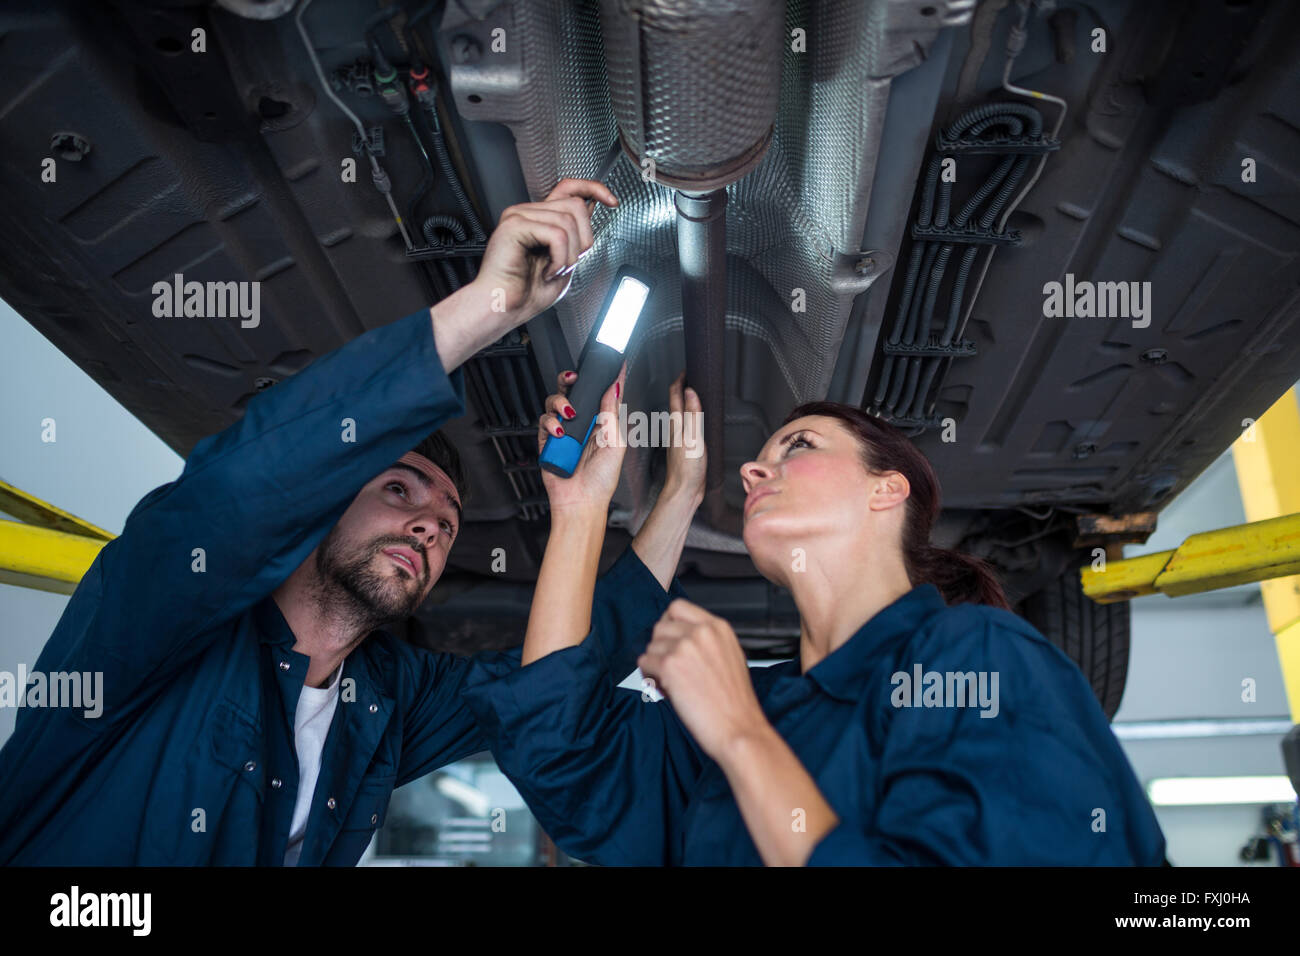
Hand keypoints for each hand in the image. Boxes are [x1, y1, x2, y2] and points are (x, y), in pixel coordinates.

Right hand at [473, 178, 618, 329]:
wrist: (504, 308)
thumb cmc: (527, 293)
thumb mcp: (565, 262)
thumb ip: (576, 237)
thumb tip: (592, 210)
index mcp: (539, 219)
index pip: (569, 188)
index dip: (593, 188)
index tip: (612, 201)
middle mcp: (528, 213)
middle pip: (575, 206)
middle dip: (582, 240)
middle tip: (566, 264)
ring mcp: (519, 216)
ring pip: (568, 221)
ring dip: (569, 255)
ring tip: (552, 271)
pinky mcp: (514, 225)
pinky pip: (556, 234)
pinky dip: (559, 259)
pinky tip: (546, 271)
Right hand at [537, 364, 627, 518]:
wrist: (581, 503)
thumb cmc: (602, 480)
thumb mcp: (615, 443)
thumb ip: (612, 413)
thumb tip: (614, 387)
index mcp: (602, 422)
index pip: (603, 393)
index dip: (606, 376)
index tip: (613, 360)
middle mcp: (582, 423)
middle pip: (573, 390)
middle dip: (570, 379)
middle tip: (573, 376)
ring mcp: (564, 430)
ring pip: (555, 402)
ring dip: (560, 403)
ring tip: (568, 416)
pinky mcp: (547, 440)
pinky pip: (543, 420)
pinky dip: (550, 422)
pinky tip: (559, 431)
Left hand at [637, 598, 767, 760]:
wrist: (739, 729)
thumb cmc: (736, 702)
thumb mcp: (730, 657)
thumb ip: (707, 641)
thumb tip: (677, 638)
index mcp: (718, 627)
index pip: (678, 607)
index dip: (668, 624)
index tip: (668, 639)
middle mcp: (701, 632)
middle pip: (660, 627)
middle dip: (661, 648)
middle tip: (671, 669)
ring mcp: (685, 646)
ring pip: (651, 647)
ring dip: (655, 665)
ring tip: (672, 684)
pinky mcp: (670, 665)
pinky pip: (644, 664)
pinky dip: (650, 679)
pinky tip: (667, 690)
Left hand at [664, 371, 705, 505]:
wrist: (684, 492)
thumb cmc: (687, 469)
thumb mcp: (693, 437)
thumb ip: (692, 414)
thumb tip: (690, 391)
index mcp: (676, 424)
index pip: (675, 394)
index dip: (680, 379)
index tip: (687, 369)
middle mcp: (675, 429)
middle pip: (677, 401)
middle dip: (683, 387)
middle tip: (691, 375)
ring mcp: (679, 438)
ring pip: (681, 413)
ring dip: (686, 400)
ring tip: (694, 391)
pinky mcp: (685, 447)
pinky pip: (687, 425)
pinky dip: (691, 416)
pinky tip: (696, 419)